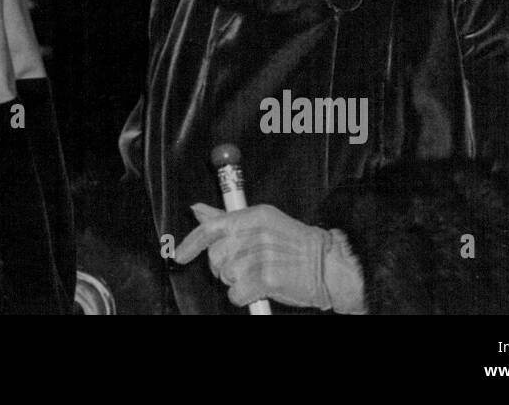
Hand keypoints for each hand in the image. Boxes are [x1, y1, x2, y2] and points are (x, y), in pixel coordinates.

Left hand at [173, 203, 365, 312]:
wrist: (328, 266)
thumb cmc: (295, 245)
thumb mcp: (263, 223)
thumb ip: (227, 218)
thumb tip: (197, 210)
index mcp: (254, 216)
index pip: (211, 227)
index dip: (191, 243)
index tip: (180, 256)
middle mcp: (256, 233)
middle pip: (215, 257)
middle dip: (223, 267)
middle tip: (244, 267)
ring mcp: (261, 256)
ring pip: (226, 277)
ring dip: (237, 282)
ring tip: (257, 275)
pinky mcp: (267, 279)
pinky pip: (236, 294)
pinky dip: (244, 297)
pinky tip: (259, 289)